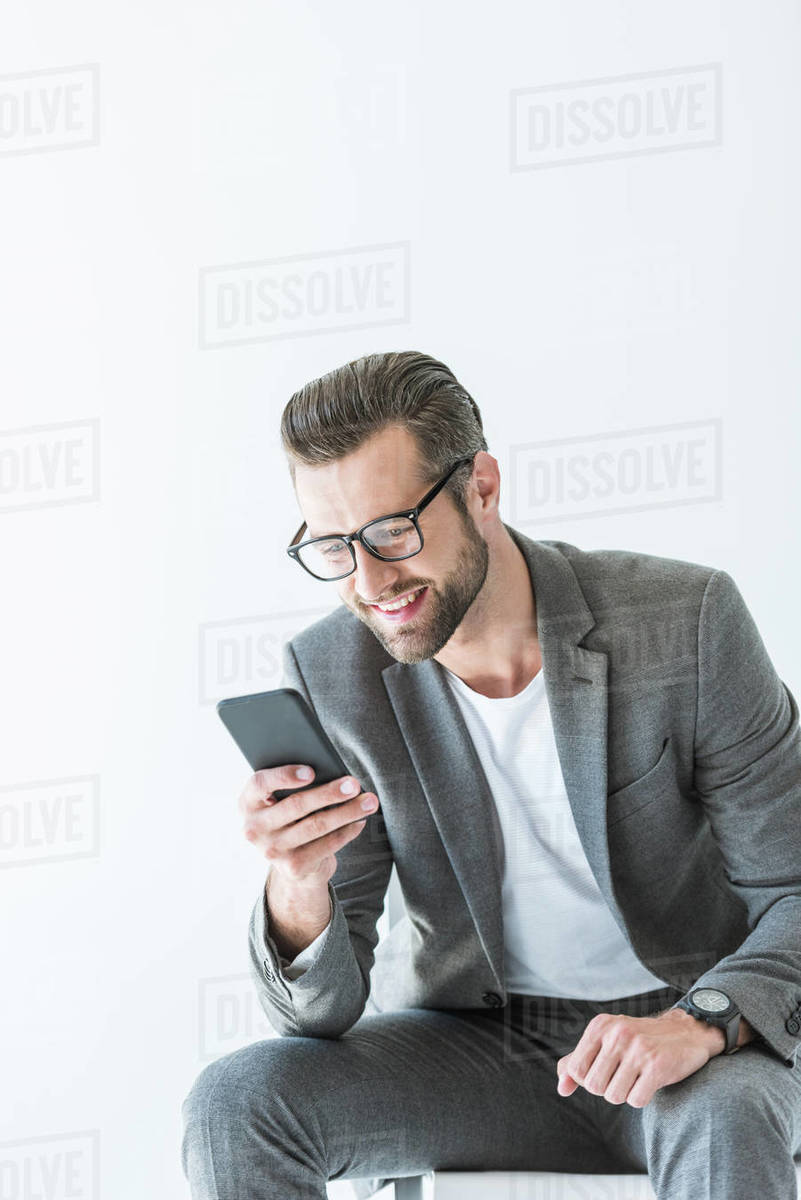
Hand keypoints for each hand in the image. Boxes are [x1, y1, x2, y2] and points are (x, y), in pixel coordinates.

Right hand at [237, 765, 378, 888]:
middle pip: (296, 805)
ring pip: (316, 825)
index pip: (260, 783)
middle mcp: (254, 828)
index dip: (285, 776)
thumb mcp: (280, 800)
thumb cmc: (289, 816)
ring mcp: (272, 850)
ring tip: (369, 801)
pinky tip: (360, 820)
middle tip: (354, 784)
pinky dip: (347, 831)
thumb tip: (330, 772)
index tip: (311, 771)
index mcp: (247, 802)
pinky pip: (326, 845)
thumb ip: (292, 786)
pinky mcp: (292, 867)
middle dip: (329, 793)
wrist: (289, 860)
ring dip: (347, 812)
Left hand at [555, 1008, 724, 1107]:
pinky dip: (641, 1098)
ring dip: (625, 1094)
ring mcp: (638, 1049)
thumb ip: (578, 1062)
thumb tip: (561, 1089)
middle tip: (623, 1076)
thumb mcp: (605, 1041)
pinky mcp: (657, 1065)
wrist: (686, 1032)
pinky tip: (650, 1081)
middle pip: (594, 1086)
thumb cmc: (639, 1041)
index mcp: (600, 1026)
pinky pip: (636, 1100)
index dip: (587, 1080)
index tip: (604, 1072)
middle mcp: (617, 1034)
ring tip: (636, 1077)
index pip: (575, 1069)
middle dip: (607, 1089)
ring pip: (614, 1096)